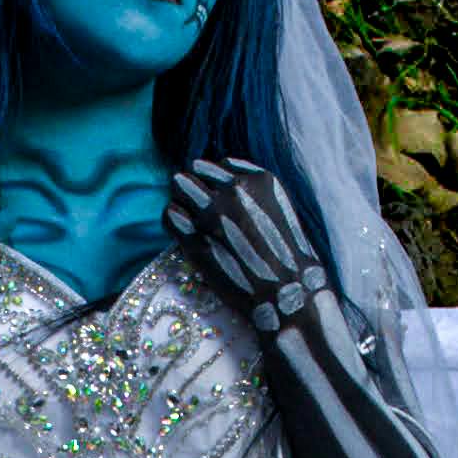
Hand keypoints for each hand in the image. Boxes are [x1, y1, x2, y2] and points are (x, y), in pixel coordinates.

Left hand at [170, 157, 332, 342]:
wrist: (287, 293)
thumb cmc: (287, 256)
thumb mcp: (278, 208)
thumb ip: (251, 191)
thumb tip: (220, 184)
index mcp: (258, 180)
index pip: (217, 164)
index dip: (212, 181)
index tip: (215, 197)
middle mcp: (234, 190)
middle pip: (193, 173)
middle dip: (193, 188)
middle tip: (199, 211)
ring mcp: (212, 213)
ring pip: (178, 188)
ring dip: (182, 202)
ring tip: (192, 222)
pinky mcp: (194, 238)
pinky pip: (169, 215)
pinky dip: (173, 222)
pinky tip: (185, 234)